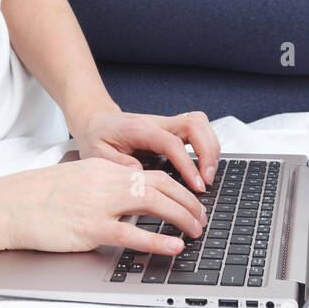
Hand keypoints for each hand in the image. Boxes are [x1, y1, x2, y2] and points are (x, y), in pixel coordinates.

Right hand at [0, 157, 208, 253]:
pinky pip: (133, 233)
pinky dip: (159, 239)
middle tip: (202, 216)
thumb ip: (102, 186)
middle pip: (161, 183)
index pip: (151, 173)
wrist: (6, 205)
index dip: (177, 187)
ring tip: (196, 230)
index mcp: (103, 169)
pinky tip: (174, 246)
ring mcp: (99, 204)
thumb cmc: (35, 198)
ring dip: (182, 216)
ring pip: (154, 202)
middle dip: (188, 200)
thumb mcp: (76, 181)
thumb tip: (125, 199)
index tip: (189, 199)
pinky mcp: (90, 228)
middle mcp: (106, 181)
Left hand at [72, 108, 220, 192]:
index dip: (187, 164)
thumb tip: (141, 175)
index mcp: (140, 129)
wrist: (97, 121)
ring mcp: (167, 124)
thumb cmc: (97, 138)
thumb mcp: (97, 154)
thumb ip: (118, 164)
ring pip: (200, 124)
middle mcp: (158, 122)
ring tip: (209, 175)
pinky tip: (204, 166)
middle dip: (208, 152)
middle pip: (194, 124)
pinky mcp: (172, 129)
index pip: (172, 143)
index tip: (197, 185)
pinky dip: (207, 146)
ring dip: (211, 147)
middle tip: (208, 180)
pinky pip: (197, 130)